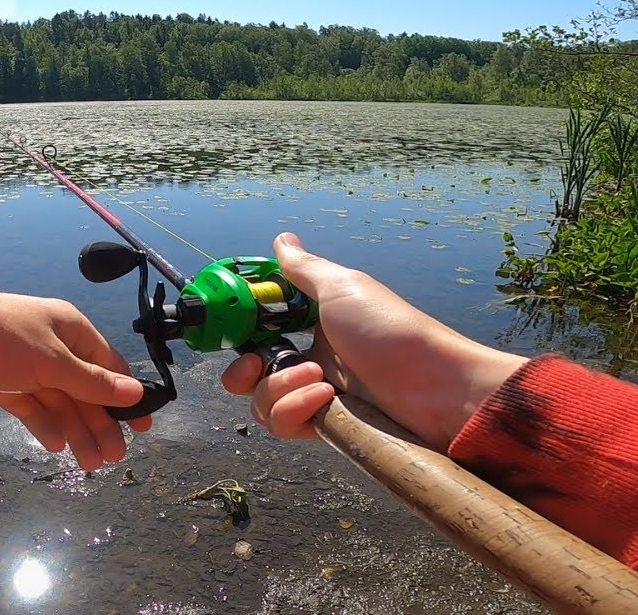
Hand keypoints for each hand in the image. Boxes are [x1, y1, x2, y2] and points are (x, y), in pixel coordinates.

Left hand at [0, 270, 150, 470]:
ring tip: (88, 465)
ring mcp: (25, 368)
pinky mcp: (1, 386)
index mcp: (70, 330)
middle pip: (85, 390)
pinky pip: (32, 409)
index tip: (145, 427)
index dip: (127, 396)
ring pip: (59, 403)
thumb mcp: (50, 361)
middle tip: (114, 459)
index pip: (108, 366)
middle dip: (101, 422)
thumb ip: (91, 382)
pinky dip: (45, 426)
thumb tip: (137, 392)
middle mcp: (52, 347)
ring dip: (75, 431)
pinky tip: (56, 446)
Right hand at [220, 233, 527, 450]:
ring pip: (262, 400)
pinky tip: (324, 399)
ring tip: (319, 379)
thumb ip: (303, 269)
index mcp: (312, 324)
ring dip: (280, 388)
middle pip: (249, 373)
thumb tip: (281, 240)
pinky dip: (295, 410)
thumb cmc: (391, 330)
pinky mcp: (325, 427)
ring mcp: (316, 395)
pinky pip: (284, 422)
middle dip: (242, 371)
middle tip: (253, 366)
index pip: (258, 330)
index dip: (239, 331)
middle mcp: (310, 359)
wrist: (437, 390)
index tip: (230, 328)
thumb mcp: (342, 288)